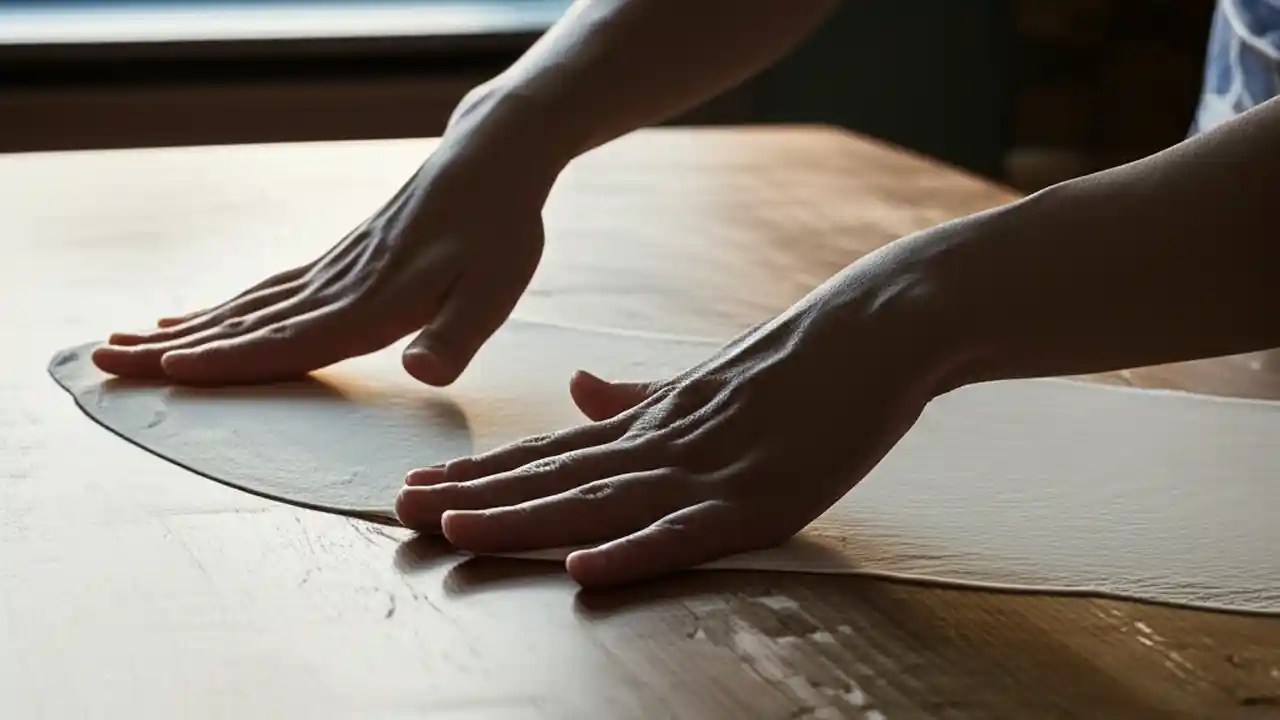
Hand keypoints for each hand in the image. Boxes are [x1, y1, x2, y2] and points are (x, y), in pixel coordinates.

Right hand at [93, 149, 549, 385]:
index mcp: (370, 305)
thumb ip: (456, 337)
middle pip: (246, 324)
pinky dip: (228, 307)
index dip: (231, 361)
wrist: (490, 161)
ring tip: (126, 342)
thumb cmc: (499, 232)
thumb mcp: (494, 292)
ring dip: (187, 329)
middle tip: (103, 363)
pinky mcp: (340, 260)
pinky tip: (204, 316)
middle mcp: (338, 288)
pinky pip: (269, 289)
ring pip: (247, 305)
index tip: (166, 371)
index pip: (289, 342)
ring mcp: (333, 271)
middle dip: (175, 349)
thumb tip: (424, 373)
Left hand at [396, 267, 958, 587]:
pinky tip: (582, 566)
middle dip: (476, 496)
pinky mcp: (759, 500)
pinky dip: (633, 551)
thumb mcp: (702, 381)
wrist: (873, 332)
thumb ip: (637, 394)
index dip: (482, 471)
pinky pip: (686, 534)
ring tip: (457, 530)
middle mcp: (662, 445)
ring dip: (526, 519)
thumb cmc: (794, 362)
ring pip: (600, 502)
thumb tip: (576, 389)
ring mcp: (707, 472)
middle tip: (400, 509)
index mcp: (650, 421)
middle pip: (555, 476)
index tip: (418, 482)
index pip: (548, 451)